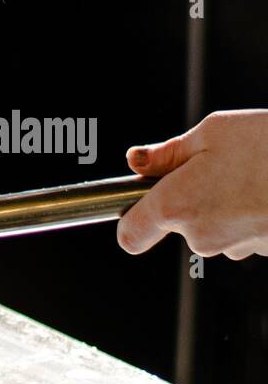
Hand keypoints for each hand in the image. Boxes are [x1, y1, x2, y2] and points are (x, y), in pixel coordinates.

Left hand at [117, 110, 267, 258]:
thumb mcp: (211, 133)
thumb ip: (168, 153)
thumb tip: (137, 161)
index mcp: (177, 204)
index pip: (131, 235)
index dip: (129, 222)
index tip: (134, 206)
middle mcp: (202, 236)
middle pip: (179, 223)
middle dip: (190, 196)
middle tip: (215, 164)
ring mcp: (236, 247)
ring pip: (214, 227)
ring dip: (223, 204)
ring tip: (249, 172)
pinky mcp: (264, 250)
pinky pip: (244, 232)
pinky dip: (250, 213)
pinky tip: (266, 188)